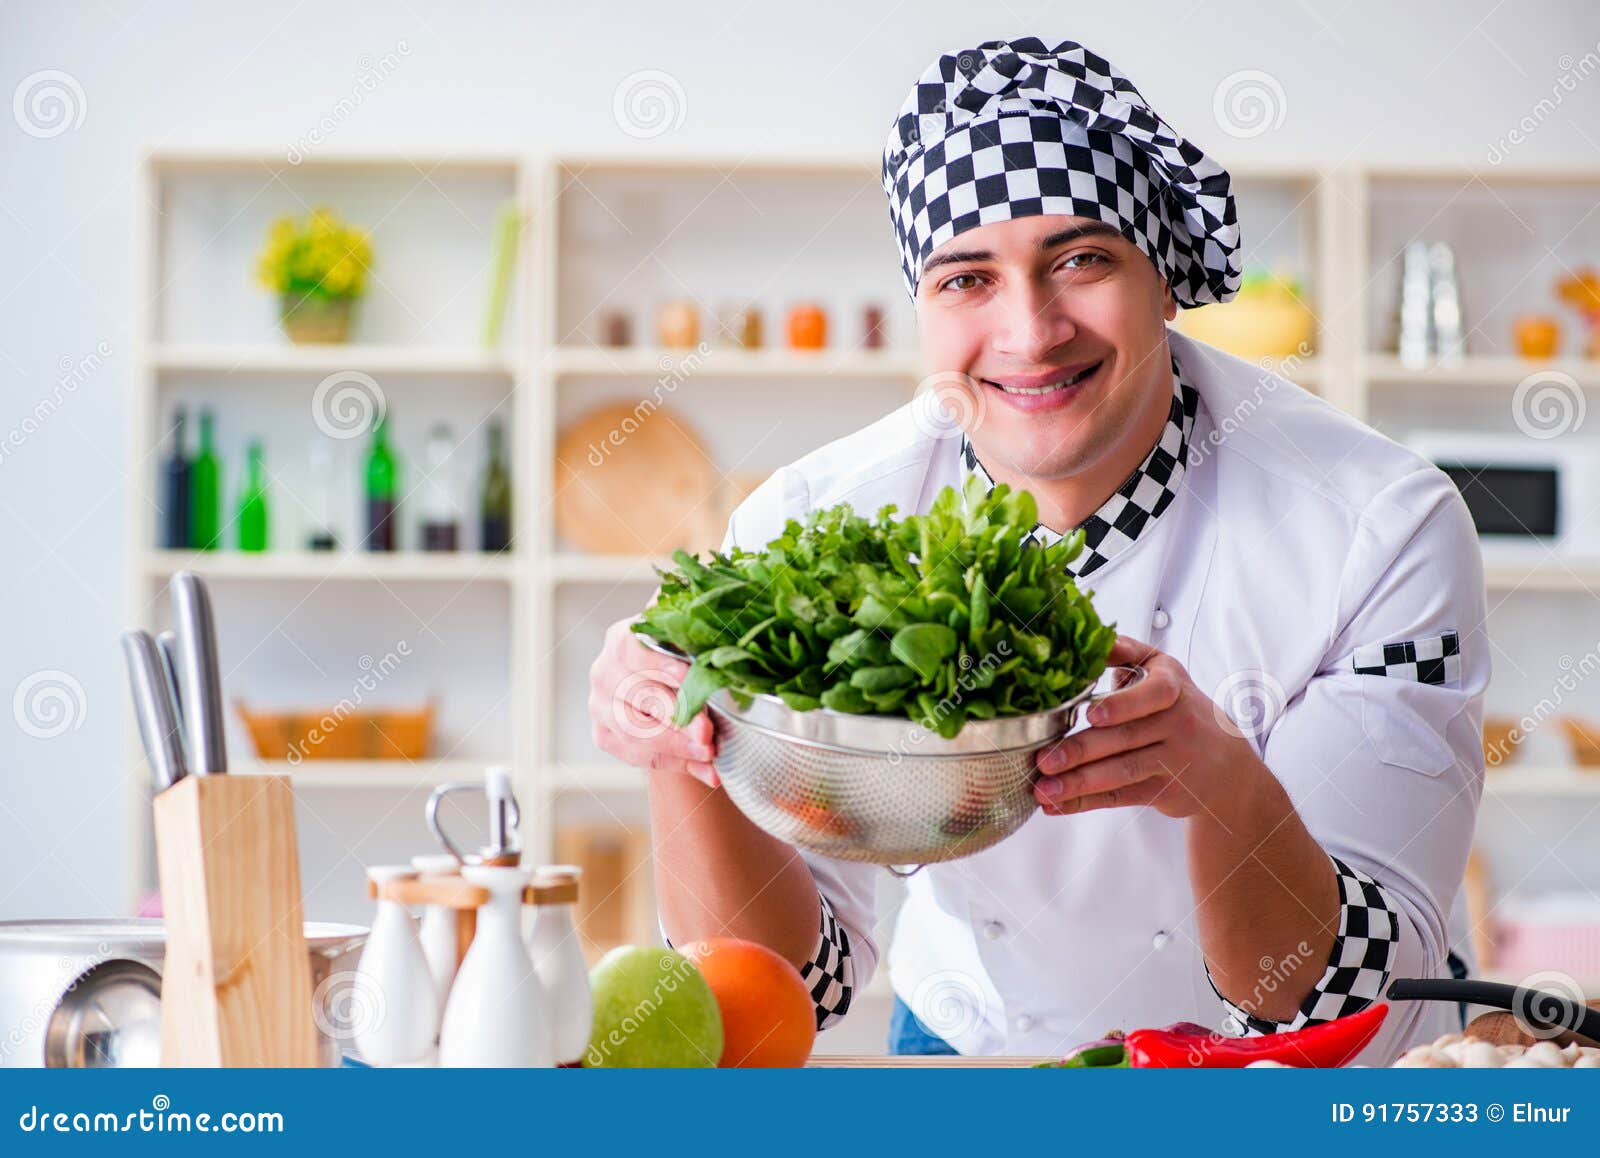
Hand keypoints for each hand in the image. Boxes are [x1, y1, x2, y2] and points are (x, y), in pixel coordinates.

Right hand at [588, 616, 719, 786]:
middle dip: (677, 716)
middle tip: (708, 732)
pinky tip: (703, 767)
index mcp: (622, 639)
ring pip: (634, 731)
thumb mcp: (687, 637)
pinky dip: (672, 762)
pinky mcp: (604, 735)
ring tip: (709, 753)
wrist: (663, 687)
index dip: (661, 665)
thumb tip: (707, 606)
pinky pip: (635, 754)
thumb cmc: (679, 658)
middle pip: (636, 696)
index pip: (634, 651)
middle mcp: (604, 671)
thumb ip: (695, 627)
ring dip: (676, 745)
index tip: (691, 679)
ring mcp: (600, 705)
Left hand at [1032, 634, 1270, 823]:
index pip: (1152, 693)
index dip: (1121, 704)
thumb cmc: (1178, 709)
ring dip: (1078, 783)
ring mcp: (1174, 760)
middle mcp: (1178, 722)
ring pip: (1122, 771)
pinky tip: (1056, 806)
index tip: (1090, 713)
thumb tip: (1083, 640)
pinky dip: (1086, 802)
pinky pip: (1121, 796)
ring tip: (1042, 790)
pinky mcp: (1166, 791)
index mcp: (1172, 685)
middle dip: (1080, 751)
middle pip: (1124, 737)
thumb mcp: (1162, 674)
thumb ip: (1125, 655)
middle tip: (1043, 759)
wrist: (1228, 764)